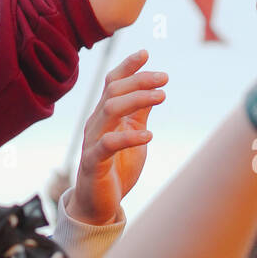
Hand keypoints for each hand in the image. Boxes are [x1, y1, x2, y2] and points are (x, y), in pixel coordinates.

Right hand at [66, 49, 165, 225]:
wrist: (98, 205)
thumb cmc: (117, 168)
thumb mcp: (133, 136)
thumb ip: (139, 114)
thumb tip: (154, 90)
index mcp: (104, 115)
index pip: (112, 83)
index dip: (127, 66)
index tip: (146, 52)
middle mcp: (96, 123)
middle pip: (113, 91)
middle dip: (139, 80)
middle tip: (164, 78)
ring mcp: (92, 141)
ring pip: (110, 109)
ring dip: (137, 99)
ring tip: (162, 97)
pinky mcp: (93, 163)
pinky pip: (107, 145)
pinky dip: (129, 137)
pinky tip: (148, 135)